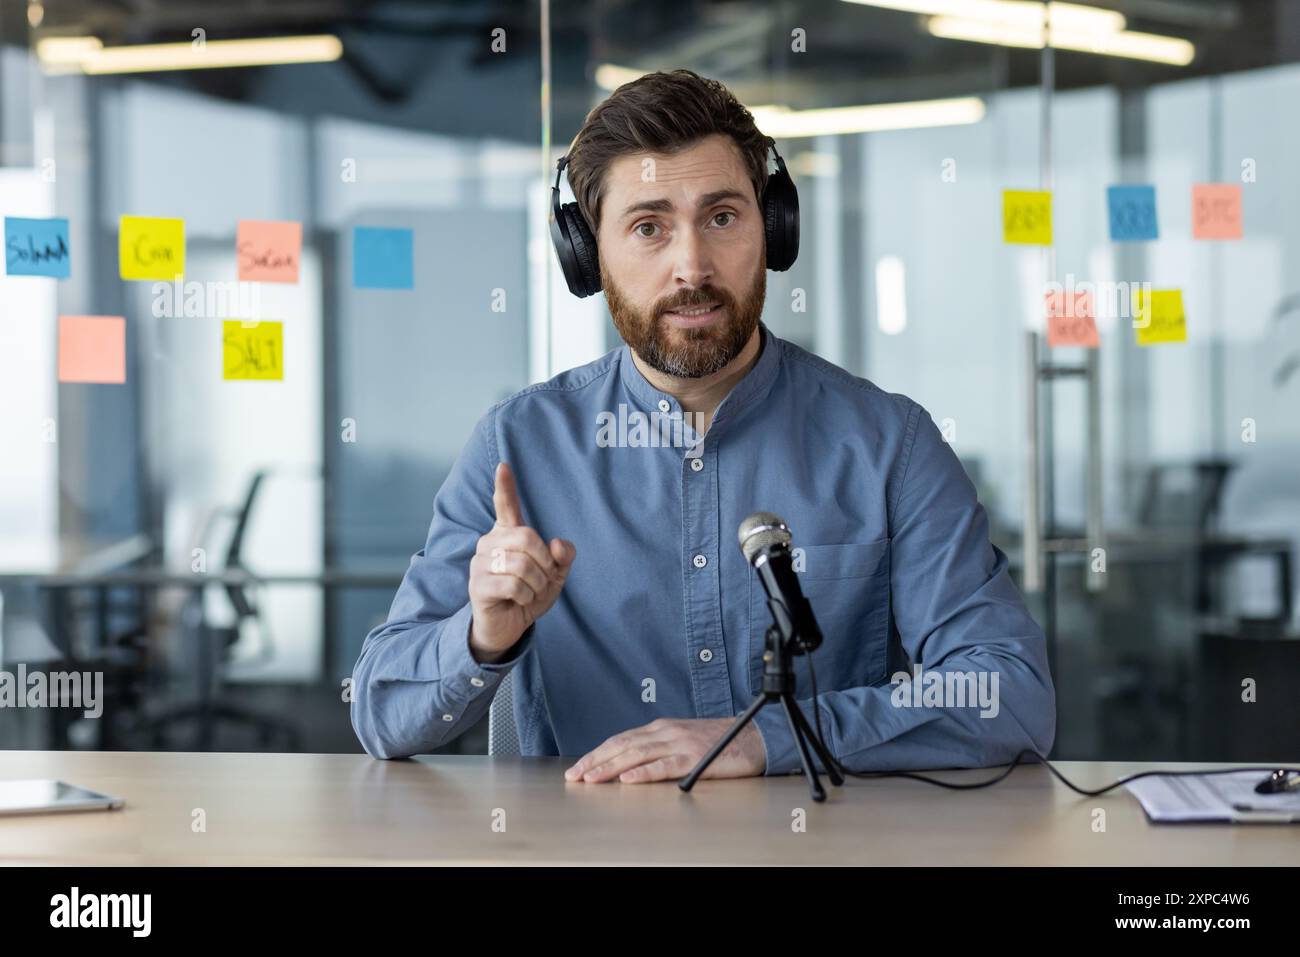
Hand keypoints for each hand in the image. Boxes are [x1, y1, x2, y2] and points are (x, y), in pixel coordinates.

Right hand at [468, 461, 575, 661]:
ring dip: (537, 584)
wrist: (508, 627)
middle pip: (527, 537)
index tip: (504, 466)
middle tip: (543, 581)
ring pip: (522, 564)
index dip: (505, 486)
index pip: (505, 505)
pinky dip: (527, 597)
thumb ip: (563, 558)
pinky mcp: (477, 585)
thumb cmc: (529, 595)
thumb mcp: (555, 576)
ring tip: (530, 593)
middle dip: (545, 564)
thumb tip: (559, 544)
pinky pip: (514, 585)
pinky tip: (519, 601)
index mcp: (508, 534)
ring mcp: (480, 563)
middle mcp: (490, 542)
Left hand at [564, 718, 766, 782]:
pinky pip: (665, 766)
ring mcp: (679, 744)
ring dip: (611, 768)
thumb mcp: (683, 739)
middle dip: (595, 761)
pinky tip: (629, 781)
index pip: (621, 739)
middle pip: (622, 745)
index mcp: (661, 727)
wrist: (752, 736)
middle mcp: (666, 732)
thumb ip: (659, 748)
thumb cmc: (718, 741)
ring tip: (592, 779)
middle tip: (574, 776)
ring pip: (637, 755)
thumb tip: (631, 765)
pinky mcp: (694, 758)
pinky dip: (645, 773)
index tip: (579, 767)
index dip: (598, 754)